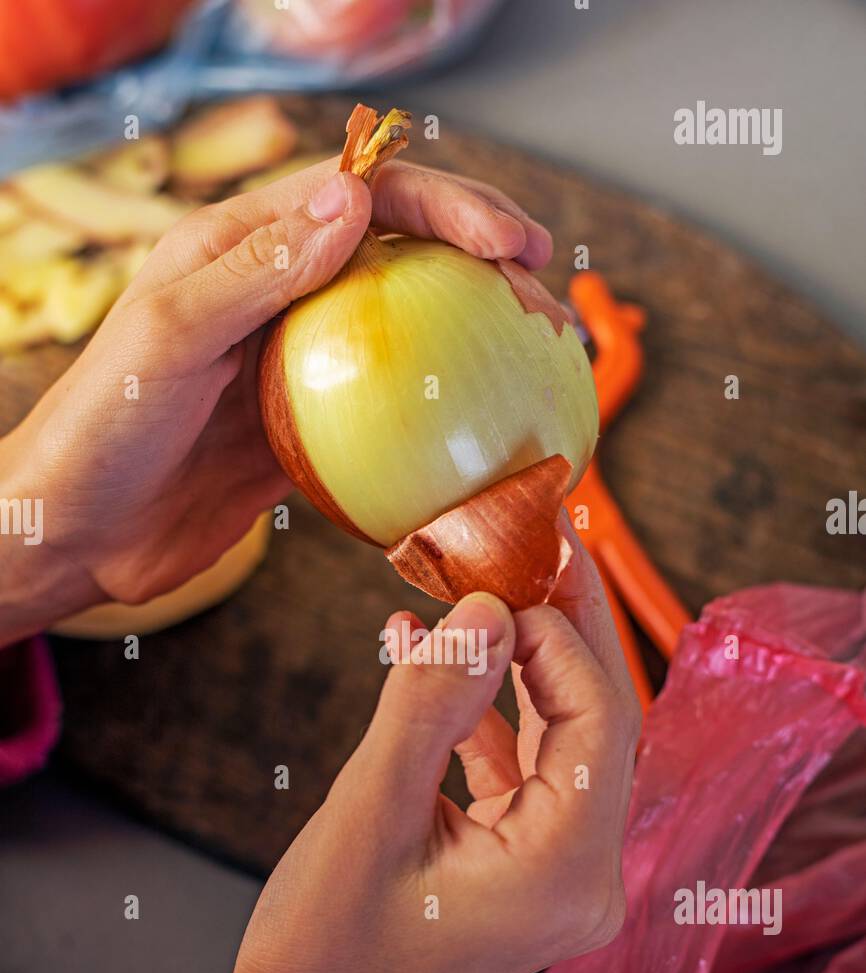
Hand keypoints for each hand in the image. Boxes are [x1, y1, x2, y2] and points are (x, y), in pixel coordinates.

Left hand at [0, 158, 552, 645]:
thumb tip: (356, 201)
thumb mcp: (169, 339)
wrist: (76, 535)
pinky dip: (440, 414)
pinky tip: (483, 431)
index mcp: (241, 247)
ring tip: (540, 359)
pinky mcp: (306, 432)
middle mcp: (278, 295)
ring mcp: (298, 365)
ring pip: (406, 331)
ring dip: (474, 338)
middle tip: (548, 300)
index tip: (512, 249)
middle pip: (400, 256)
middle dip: (483, 264)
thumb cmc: (102, 430)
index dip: (447, 207)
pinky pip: (388, 411)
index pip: (363, 198)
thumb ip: (257, 270)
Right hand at [205, 526, 640, 972]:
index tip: (496, 581)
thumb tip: (487, 606)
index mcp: (563, 873)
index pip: (600, 723)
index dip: (559, 639)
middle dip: (559, 631)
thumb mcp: (369, 814)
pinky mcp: (523, 866)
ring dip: (514, 664)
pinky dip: (480, 714)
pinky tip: (426, 654)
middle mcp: (583, 877)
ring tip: (470, 586)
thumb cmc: (322, 949)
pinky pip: (519, 769)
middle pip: (595, 723)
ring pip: (558, 738)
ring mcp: (556, 874)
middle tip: (531, 543)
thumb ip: (431, 704)